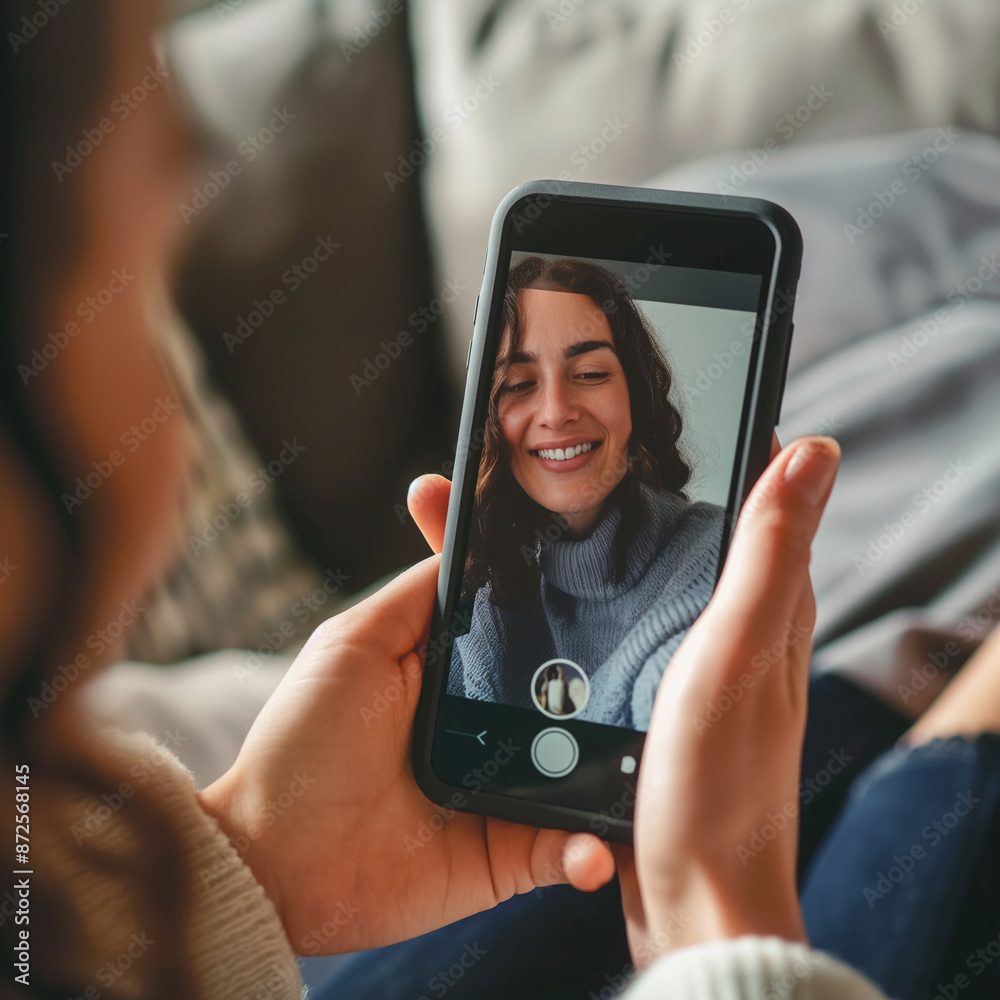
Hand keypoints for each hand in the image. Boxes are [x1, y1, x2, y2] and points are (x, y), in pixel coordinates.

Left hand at [197, 479, 613, 955]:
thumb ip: (416, 594)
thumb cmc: (303, 743)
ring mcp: (503, 790)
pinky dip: (590, 851)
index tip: (619, 569)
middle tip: (656, 677)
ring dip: (622, 773)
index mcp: (456, 671)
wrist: (275, 860)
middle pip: (571, 694)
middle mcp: (489, 724)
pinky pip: (564, 851)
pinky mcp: (504, 855)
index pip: (524, 624)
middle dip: (616, 685)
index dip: (568, 601)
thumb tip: (467, 536)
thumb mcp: (354, 643)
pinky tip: (599, 848)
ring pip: (585, 772)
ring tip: (655, 769)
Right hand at [615, 435, 839, 967]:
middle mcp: (749, 633)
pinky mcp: (672, 700)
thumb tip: (813, 450)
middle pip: (726, 531)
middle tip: (636, 435)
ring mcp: (710, 669)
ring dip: (659, 532)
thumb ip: (766, 556)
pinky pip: (656, 624)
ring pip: (686, 576)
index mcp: (772, 610)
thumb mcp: (736, 654)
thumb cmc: (716, 788)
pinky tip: (591, 593)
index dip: (744, 441)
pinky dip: (634, 591)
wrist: (689, 897)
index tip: (708, 389)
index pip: (769, 500)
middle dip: (693, 476)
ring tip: (600, 495)